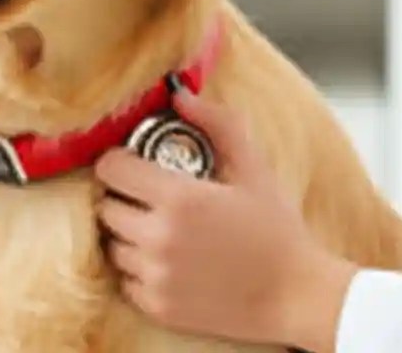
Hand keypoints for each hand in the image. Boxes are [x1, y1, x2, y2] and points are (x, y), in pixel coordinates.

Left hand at [94, 91, 357, 350]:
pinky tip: (169, 258)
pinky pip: (125, 279)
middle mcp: (158, 239)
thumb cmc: (277, 232)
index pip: (111, 170)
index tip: (134, 163)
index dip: (120, 161)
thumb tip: (181, 95)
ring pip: (112, 244)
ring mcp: (155, 276)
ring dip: (129, 233)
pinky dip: (138, 268)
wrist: (294, 295)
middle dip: (126, 196)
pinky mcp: (156, 306)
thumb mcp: (254, 169)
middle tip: (153, 196)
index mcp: (180, 199)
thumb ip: (217, 124)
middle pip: (107, 207)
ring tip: (163, 228)